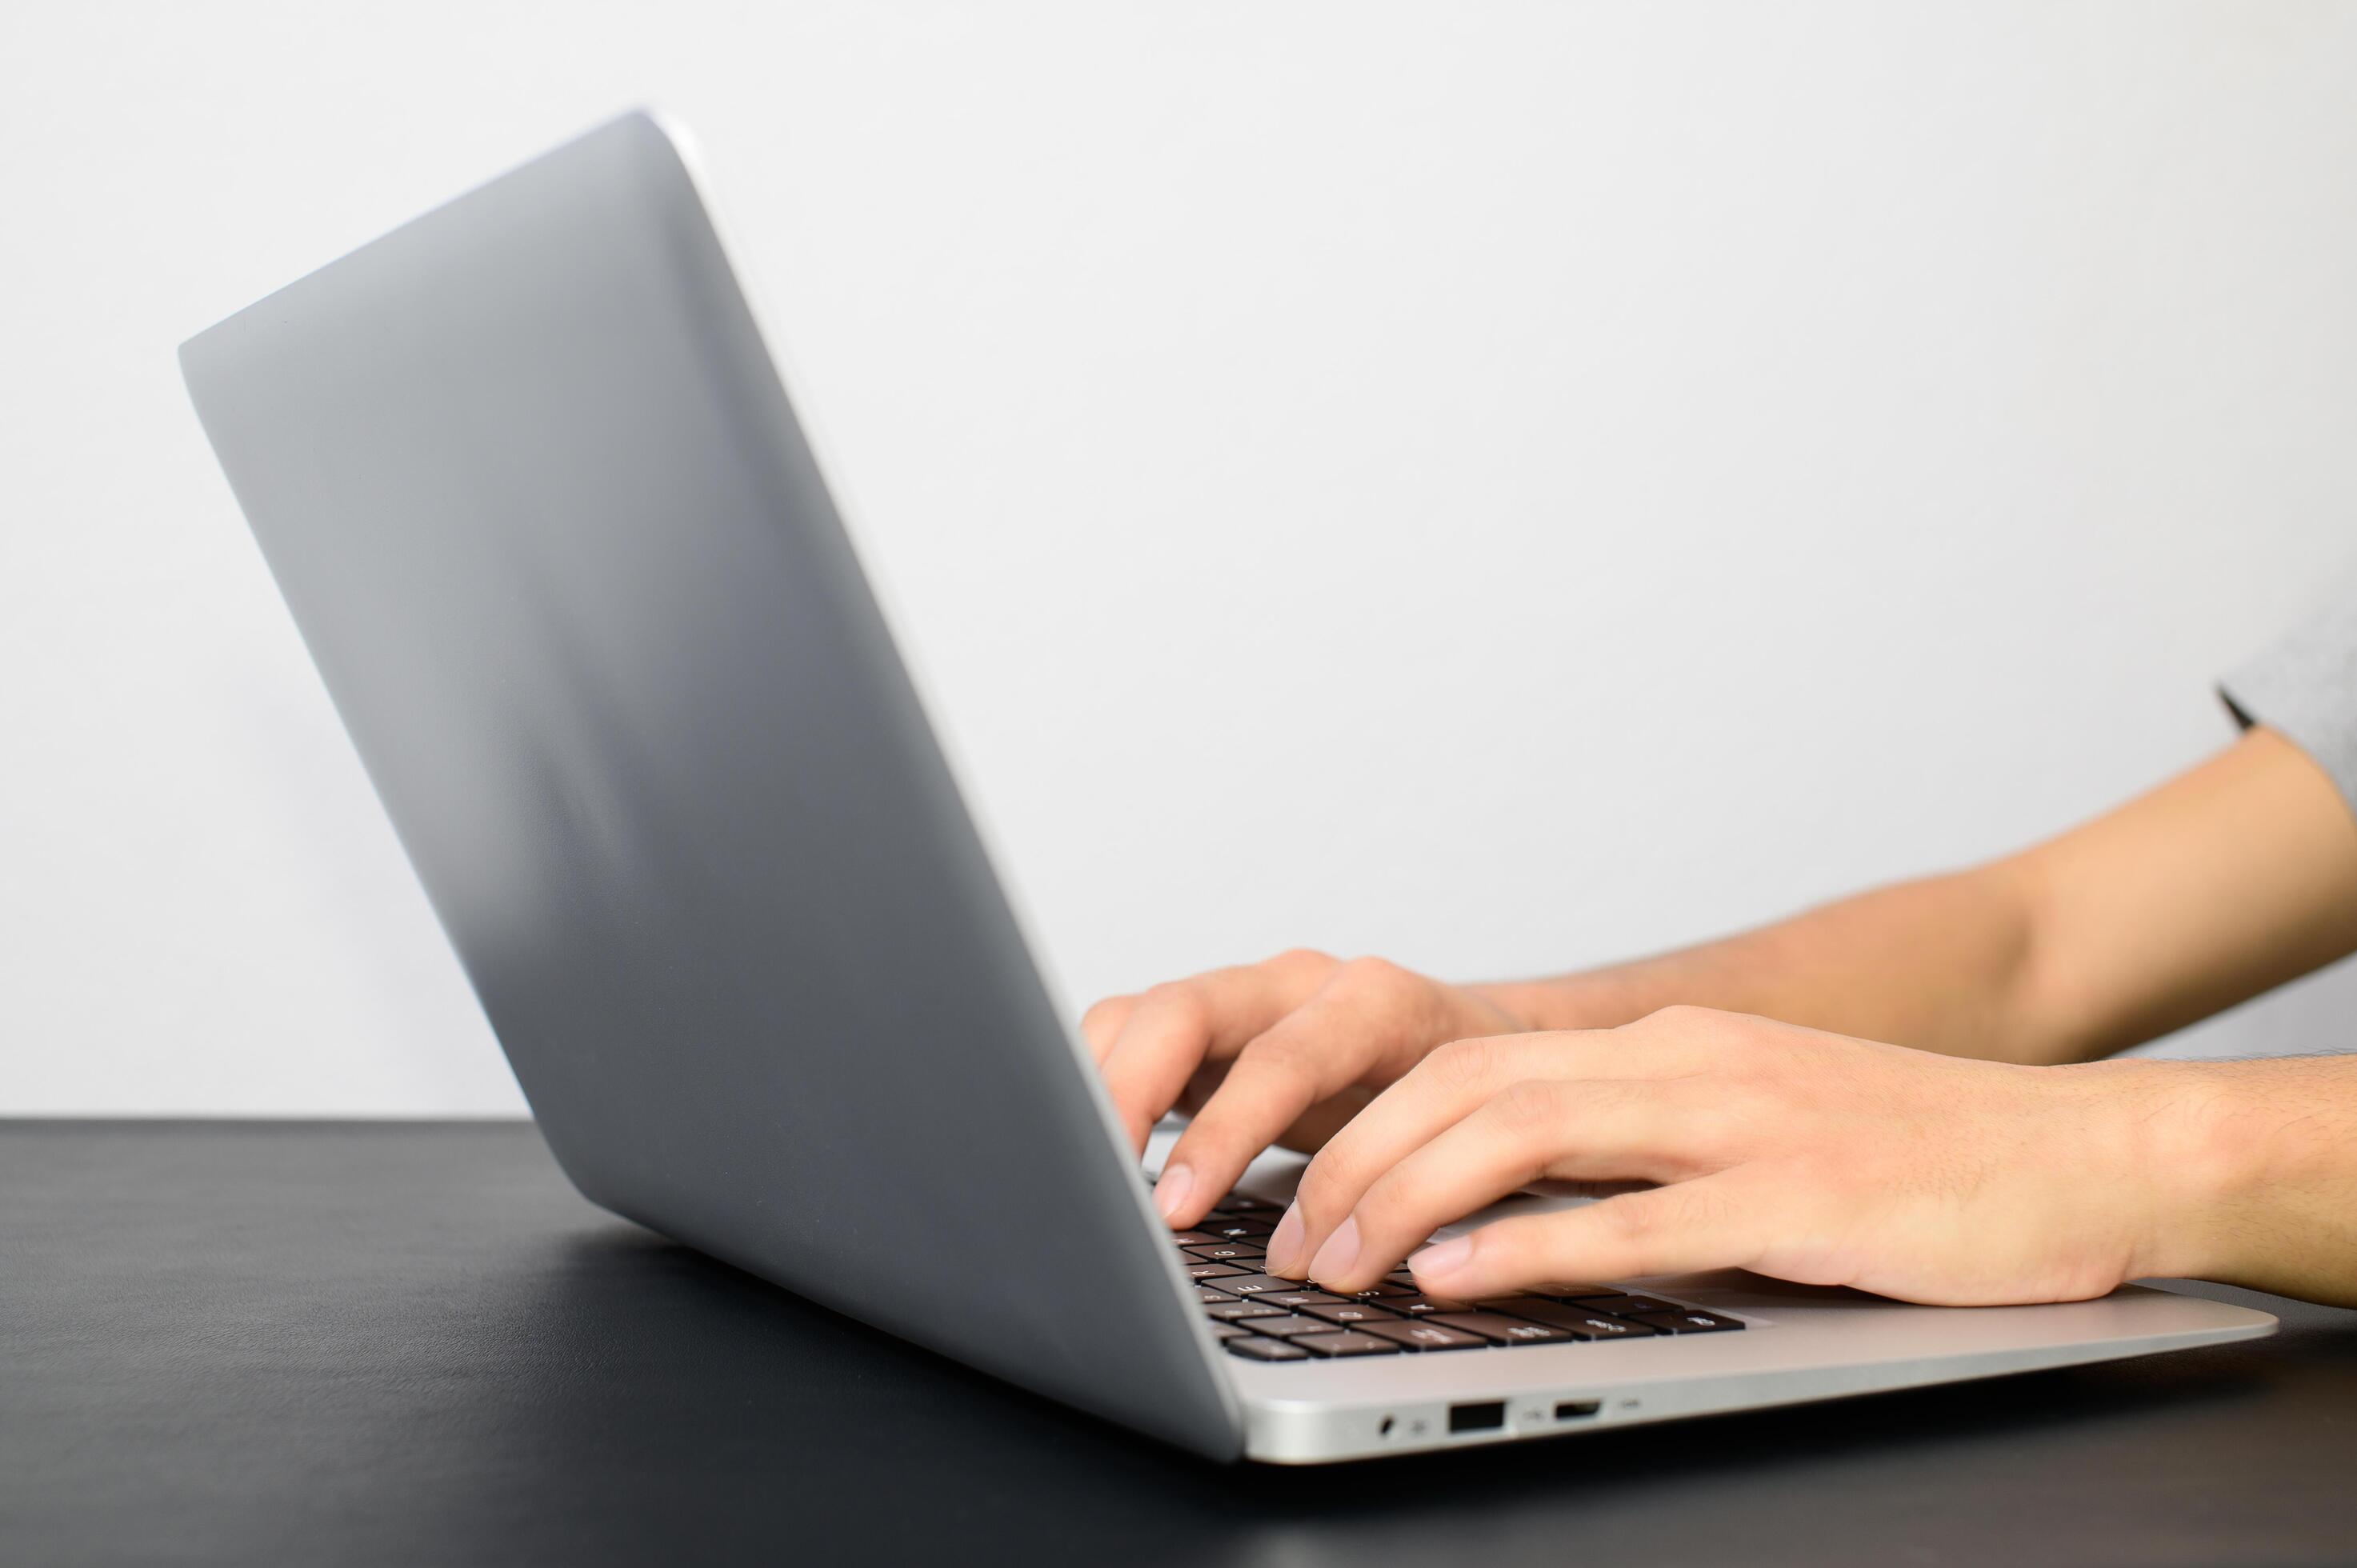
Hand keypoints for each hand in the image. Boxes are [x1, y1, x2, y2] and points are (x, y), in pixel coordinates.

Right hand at [1081, 951, 1535, 1227]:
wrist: (1494, 1040)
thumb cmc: (1482, 1091)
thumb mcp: (1461, 1131)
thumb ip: (1399, 1178)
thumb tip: (1335, 1264)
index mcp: (1374, 1003)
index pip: (1279, 1058)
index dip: (1220, 1134)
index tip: (1179, 1210)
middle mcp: (1299, 985)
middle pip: (1182, 1010)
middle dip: (1125, 1098)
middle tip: (1098, 1188)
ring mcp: (1248, 998)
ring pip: (1142, 1014)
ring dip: (1098, 1088)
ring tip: (1081, 1175)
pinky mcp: (1212, 1027)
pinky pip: (1133, 1034)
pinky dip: (1101, 1084)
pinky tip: (1093, 1149)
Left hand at [1267, 1005, 2203, 1304]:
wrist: (2086, 1151)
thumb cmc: (1915, 1158)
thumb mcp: (1752, 1128)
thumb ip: (1640, 1152)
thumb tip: (1508, 1209)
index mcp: (1670, 1046)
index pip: (1472, 1064)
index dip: (1368, 1128)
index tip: (1303, 1194)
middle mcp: (1688, 1063)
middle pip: (1467, 1088)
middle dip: (1356, 1165)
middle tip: (1289, 1246)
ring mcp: (1741, 1123)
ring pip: (1524, 1135)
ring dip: (1411, 1203)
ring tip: (1339, 1266)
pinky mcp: (1797, 1198)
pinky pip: (1635, 1221)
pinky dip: (1532, 1249)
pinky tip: (1459, 1279)